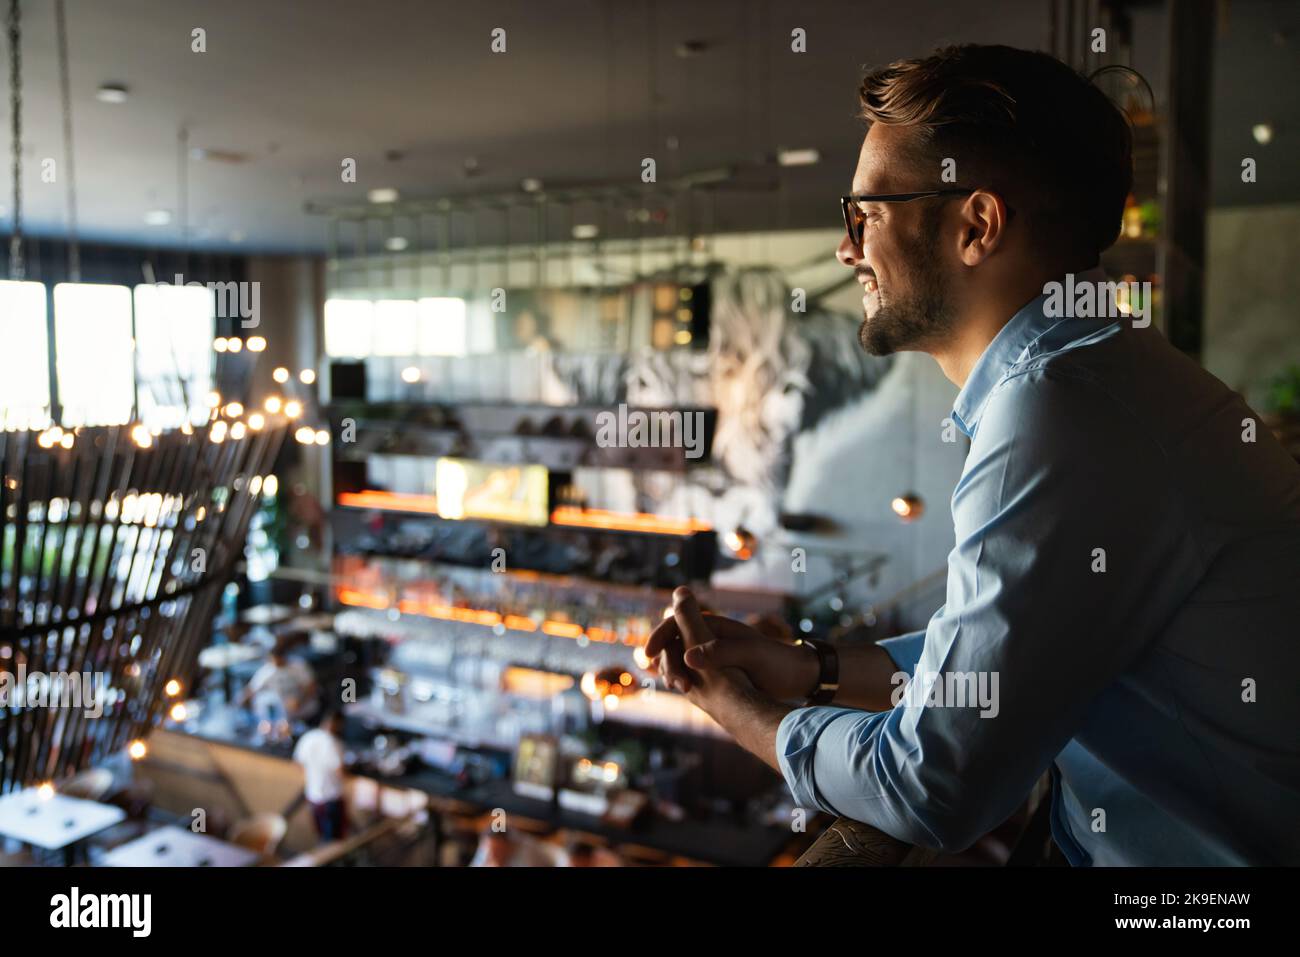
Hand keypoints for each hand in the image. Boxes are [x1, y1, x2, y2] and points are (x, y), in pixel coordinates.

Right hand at [645, 587, 817, 701]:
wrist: (800, 677)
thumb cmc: (777, 662)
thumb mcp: (749, 654)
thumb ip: (719, 652)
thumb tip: (688, 657)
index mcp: (716, 625)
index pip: (677, 623)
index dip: (660, 636)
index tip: (648, 653)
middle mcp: (711, 638)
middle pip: (674, 642)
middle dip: (666, 660)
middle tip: (673, 683)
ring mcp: (713, 655)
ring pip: (679, 658)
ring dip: (672, 671)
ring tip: (681, 689)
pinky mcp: (717, 672)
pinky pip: (690, 672)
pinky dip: (682, 679)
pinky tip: (684, 692)